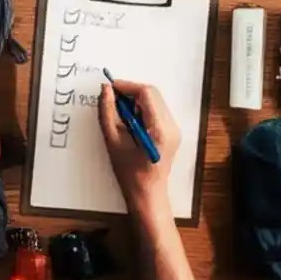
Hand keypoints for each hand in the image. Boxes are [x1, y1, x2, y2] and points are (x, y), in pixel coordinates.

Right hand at [98, 81, 180, 207]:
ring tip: (120, 114)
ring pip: (154, 101)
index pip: (146, 93)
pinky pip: (156, 111)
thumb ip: (107, 112)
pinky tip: (130, 122)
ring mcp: (175, 128)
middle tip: (112, 99)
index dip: (126, 86)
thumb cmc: (129, 172)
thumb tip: (105, 90)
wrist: (148, 193)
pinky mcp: (172, 132)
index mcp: (160, 129)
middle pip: (152, 94)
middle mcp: (172, 126)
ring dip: (135, 101)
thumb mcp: (113, 140)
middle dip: (130, 92)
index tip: (109, 88)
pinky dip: (141, 110)